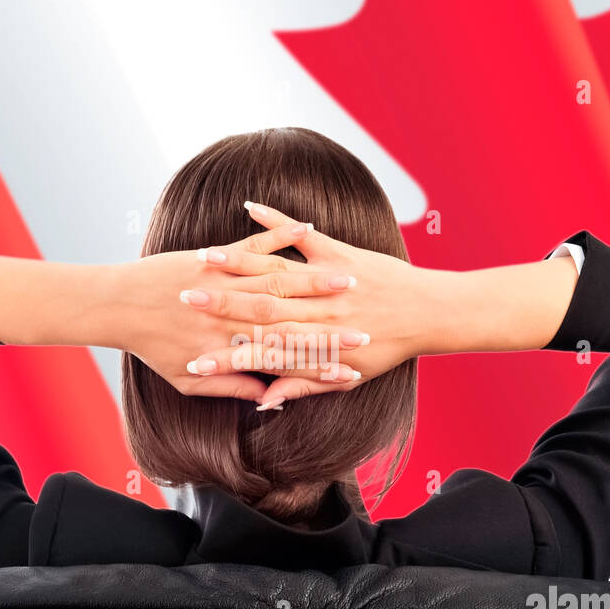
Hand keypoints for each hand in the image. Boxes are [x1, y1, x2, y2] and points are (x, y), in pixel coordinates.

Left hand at [116, 218, 371, 403]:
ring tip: (352, 277)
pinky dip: (279, 231)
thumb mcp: (187, 380)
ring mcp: (225, 282)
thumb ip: (228, 388)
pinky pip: (254, 243)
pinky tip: (307, 225)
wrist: (116, 306)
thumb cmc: (151, 345)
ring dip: (318, 278)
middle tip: (368, 322)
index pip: (289, 354)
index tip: (357, 362)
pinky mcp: (215, 258)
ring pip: (281, 279)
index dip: (325, 358)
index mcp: (232, 346)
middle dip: (335, 320)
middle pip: (294, 317)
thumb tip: (264, 402)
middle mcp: (234, 315)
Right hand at [184, 201, 446, 405]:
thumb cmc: (389, 345)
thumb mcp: (349, 373)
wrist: (430, 313)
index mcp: (314, 341)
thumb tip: (268, 401)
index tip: (189, 358)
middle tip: (179, 301)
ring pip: (272, 272)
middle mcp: (315, 311)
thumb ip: (304, 385)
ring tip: (200, 257)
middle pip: (257, 310)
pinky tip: (250, 207)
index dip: (223, 357)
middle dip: (215, 305)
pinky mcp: (339, 253)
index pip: (260, 351)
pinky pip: (303, 235)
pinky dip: (277, 221)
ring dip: (236, 262)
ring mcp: (326, 279)